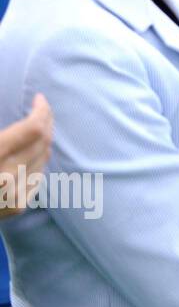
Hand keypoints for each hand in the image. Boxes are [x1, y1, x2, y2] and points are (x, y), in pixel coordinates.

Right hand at [0, 94, 52, 219]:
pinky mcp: (16, 207)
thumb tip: (24, 118)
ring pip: (44, 158)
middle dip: (46, 121)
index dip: (41, 110)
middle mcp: (7, 176)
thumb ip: (3, 135)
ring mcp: (14, 194)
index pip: (33, 129)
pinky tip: (31, 153)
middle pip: (43, 141)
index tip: (38, 98)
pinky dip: (38, 160)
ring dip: (44, 140)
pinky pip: (37, 176)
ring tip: (38, 127)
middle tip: (41, 109)